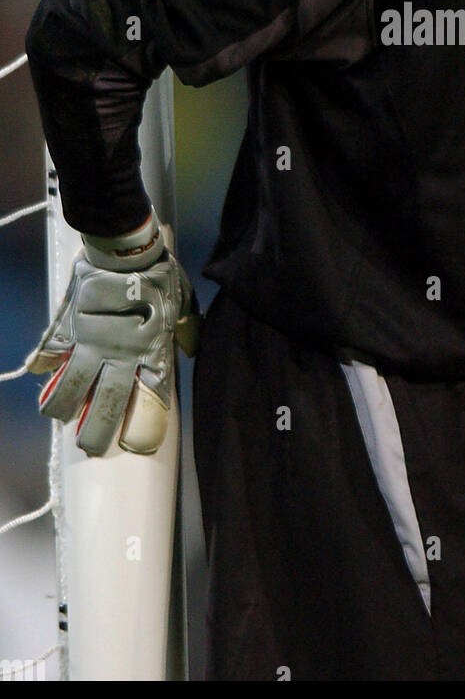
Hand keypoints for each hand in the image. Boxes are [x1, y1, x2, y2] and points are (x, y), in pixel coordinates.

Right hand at [26, 209, 199, 455]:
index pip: (149, 403)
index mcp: (151, 354)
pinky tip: (40, 372)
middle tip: (91, 448)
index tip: (136, 445)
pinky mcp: (68, 329)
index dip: (143, 428)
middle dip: (96, 434)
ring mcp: (91, 345)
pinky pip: (49, 355)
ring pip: (70, 389)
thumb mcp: (183, 303)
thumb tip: (190, 346)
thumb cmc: (160, 275)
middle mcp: (120, 357)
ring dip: (62, 406)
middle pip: (105, 407)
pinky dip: (43, 365)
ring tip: (59, 415)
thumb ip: (187, 329)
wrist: (126, 250)